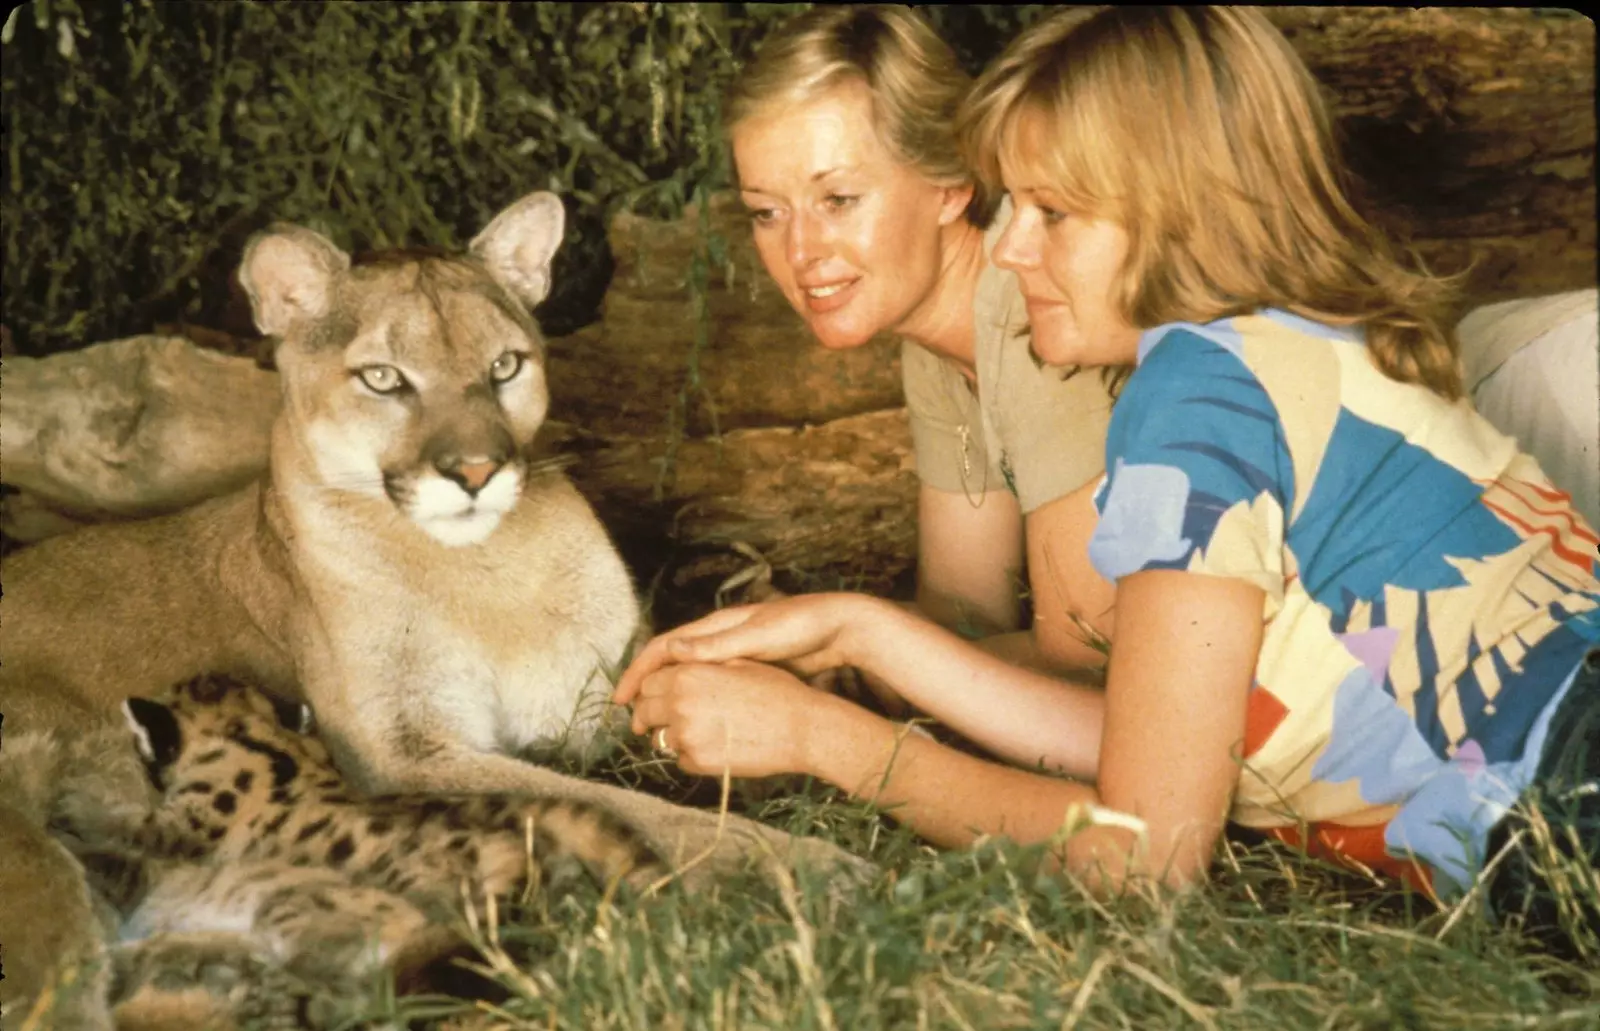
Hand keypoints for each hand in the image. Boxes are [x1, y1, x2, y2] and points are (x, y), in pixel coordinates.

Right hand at [613, 593, 874, 706]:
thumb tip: (673, 648)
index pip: (664, 648)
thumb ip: (716, 644)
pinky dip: (693, 703)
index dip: (639, 672)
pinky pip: (709, 687)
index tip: (622, 698)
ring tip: (655, 726)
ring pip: (687, 677)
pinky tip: (692, 722)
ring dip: (667, 699)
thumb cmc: (798, 627)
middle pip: (669, 664)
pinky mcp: (747, 669)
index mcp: (715, 626)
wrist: (837, 627)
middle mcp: (718, 638)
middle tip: (632, 720)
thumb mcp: (756, 636)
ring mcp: (732, 654)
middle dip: (647, 689)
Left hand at [628, 659, 833, 778]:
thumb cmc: (775, 690)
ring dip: (670, 736)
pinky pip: (679, 760)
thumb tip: (678, 663)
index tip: (655, 698)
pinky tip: (712, 747)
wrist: (800, 728)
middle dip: (649, 716)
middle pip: (644, 712)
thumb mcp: (737, 663)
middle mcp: (680, 703)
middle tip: (658, 721)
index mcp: (688, 674)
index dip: (650, 691)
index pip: (648, 683)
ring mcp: (687, 735)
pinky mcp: (698, 762)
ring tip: (693, 734)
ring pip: (659, 739)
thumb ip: (701, 664)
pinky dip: (689, 755)